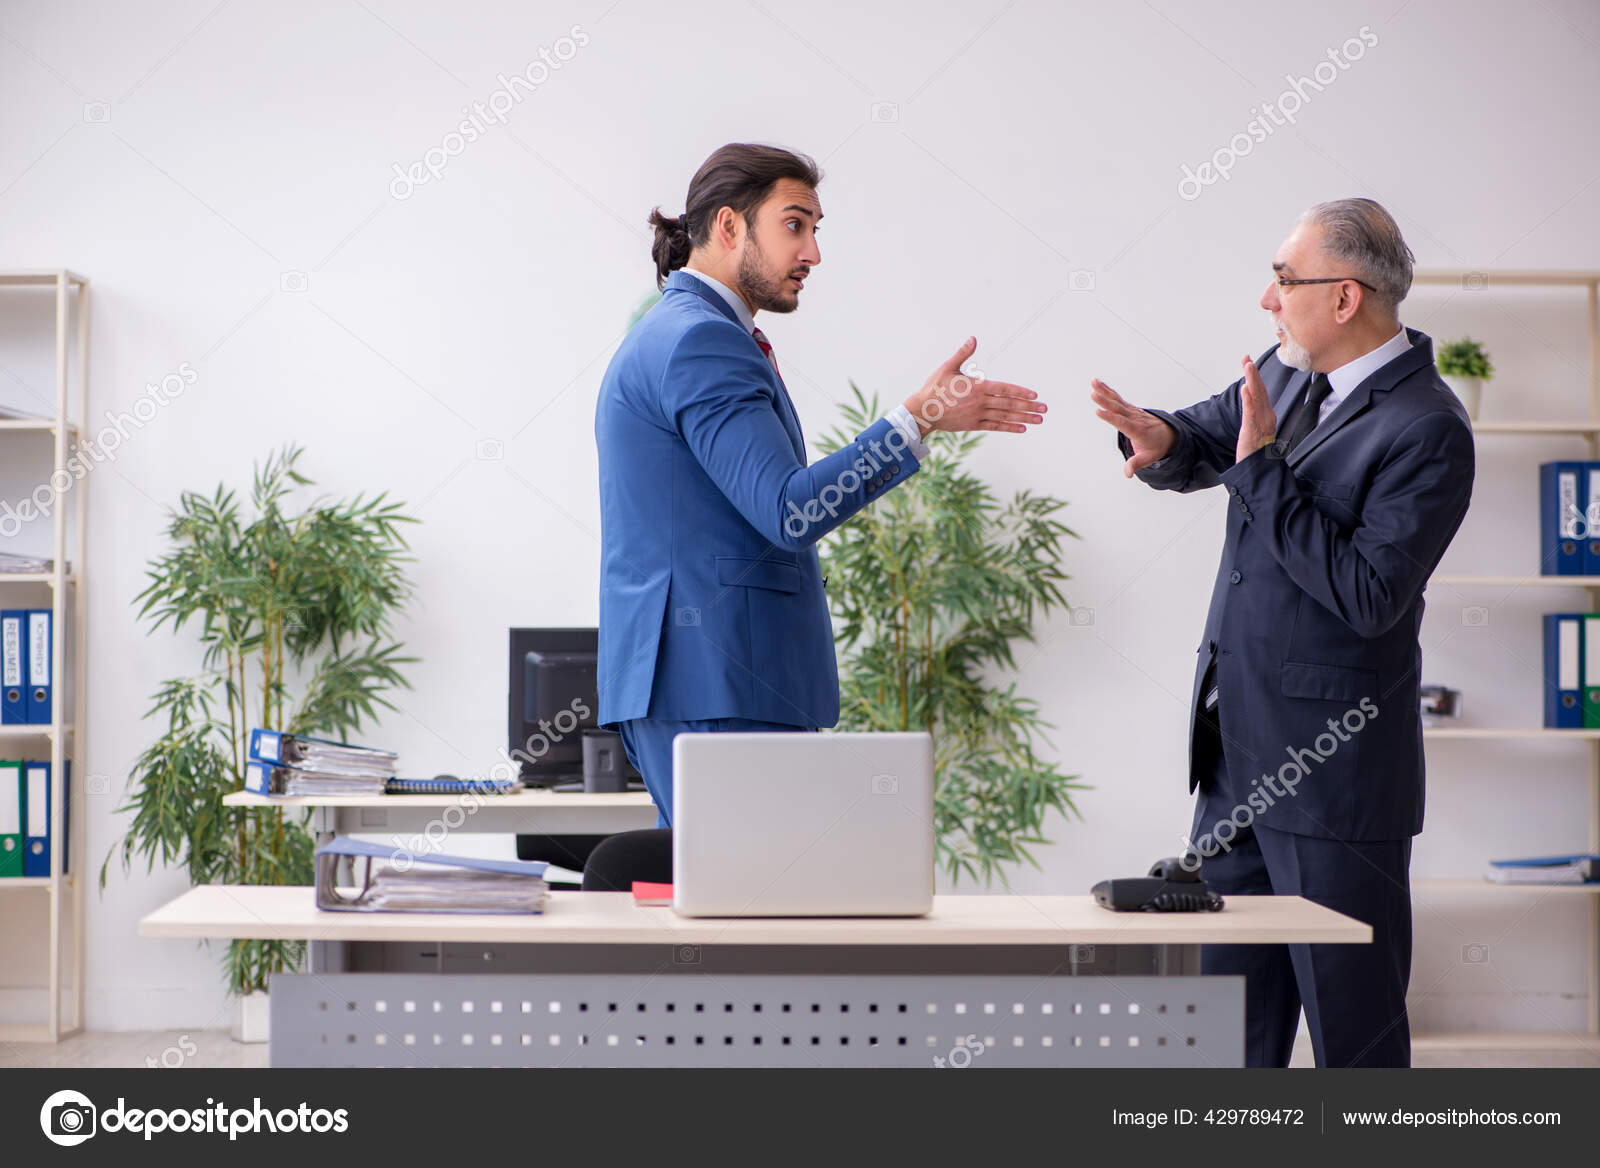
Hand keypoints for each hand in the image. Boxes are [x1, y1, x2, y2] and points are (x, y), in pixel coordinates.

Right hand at [901, 337, 1045, 435]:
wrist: (923, 411)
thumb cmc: (934, 387)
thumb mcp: (947, 367)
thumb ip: (963, 353)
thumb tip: (973, 338)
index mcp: (977, 387)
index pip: (1004, 389)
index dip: (1020, 392)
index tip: (1035, 395)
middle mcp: (980, 402)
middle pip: (1009, 404)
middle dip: (1029, 407)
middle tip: (1044, 409)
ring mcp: (978, 415)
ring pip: (1005, 416)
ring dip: (1023, 418)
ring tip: (1039, 420)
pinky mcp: (973, 425)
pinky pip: (995, 427)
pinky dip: (1009, 427)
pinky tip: (1021, 428)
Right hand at [1090, 377, 1175, 477]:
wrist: (1168, 434)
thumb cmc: (1157, 446)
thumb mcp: (1149, 458)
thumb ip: (1136, 464)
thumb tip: (1128, 474)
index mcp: (1138, 430)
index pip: (1122, 423)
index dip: (1110, 418)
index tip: (1098, 411)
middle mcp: (1134, 418)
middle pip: (1118, 409)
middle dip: (1105, 401)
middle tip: (1093, 394)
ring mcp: (1132, 411)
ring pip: (1117, 400)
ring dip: (1104, 391)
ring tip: (1093, 382)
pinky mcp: (1129, 408)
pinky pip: (1117, 398)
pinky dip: (1107, 391)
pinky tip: (1098, 384)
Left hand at [1235, 354, 1276, 463]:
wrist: (1259, 469)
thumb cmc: (1257, 451)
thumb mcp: (1255, 427)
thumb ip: (1253, 410)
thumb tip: (1248, 392)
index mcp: (1267, 415)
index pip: (1259, 391)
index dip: (1253, 376)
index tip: (1248, 361)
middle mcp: (1266, 416)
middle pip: (1259, 390)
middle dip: (1252, 373)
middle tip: (1246, 358)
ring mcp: (1261, 423)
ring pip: (1256, 398)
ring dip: (1252, 381)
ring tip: (1248, 366)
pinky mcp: (1253, 431)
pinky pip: (1251, 413)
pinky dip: (1248, 400)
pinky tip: (1245, 388)